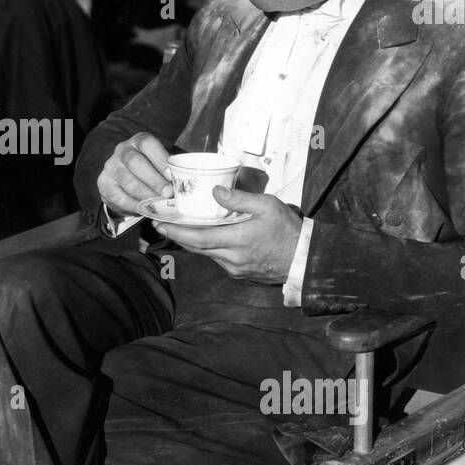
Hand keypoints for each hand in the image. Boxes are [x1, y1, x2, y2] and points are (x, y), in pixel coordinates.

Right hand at [97, 132, 172, 214]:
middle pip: (135, 162)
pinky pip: (118, 196)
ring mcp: (111, 167)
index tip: (171, 175)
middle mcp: (122, 151)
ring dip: (145, 194)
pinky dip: (133, 204)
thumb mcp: (160, 164)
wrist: (124, 181)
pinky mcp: (104, 184)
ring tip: (159, 204)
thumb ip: (171, 170)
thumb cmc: (150, 171)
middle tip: (168, 193)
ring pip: (127, 180)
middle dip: (153, 179)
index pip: (147, 144)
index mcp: (139, 141)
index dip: (159, 158)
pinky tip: (144, 209)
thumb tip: (188, 182)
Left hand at [158, 186, 301, 283]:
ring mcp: (234, 268)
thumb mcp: (267, 206)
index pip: (199, 238)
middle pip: (197, 247)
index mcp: (238, 240)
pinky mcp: (238, 272)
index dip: (177, 233)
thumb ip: (240, 199)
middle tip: (161, 225)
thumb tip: (215, 192)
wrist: (303, 258)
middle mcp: (232, 258)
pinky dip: (207, 248)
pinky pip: (217, 259)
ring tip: (178, 228)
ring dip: (191, 242)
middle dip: (177, 236)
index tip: (161, 225)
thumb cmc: (287, 229)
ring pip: (206, 254)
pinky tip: (204, 237)